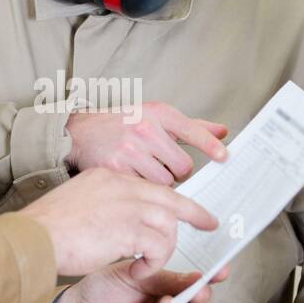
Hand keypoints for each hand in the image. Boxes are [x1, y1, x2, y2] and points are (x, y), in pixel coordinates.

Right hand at [18, 167, 216, 276]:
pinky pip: (158, 245)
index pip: (149, 184)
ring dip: (165, 246)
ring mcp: (125, 204)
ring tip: (152, 262)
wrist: (32, 239)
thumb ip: (102, 205)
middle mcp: (119, 184)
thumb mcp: (76, 204)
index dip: (171, 199)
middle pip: (169, 196)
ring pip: (167, 222)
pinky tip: (139, 269)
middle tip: (209, 224)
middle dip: (193, 213)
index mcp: (106, 176)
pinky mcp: (128, 229)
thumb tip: (118, 221)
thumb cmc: (45, 230)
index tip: (188, 209)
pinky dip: (155, 261)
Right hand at [66, 101, 227, 184]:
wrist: (80, 132)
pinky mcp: (116, 168)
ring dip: (161, 183)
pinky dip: (143, 188)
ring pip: (165, 181)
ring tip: (146, 171)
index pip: (192, 130)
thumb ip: (190, 127)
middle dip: (178, 172)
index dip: (210, 146)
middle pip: (182, 165)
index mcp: (158, 113)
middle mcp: (145, 129)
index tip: (223, 157)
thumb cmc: (121, 124)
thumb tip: (222, 132)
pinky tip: (134, 178)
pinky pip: (144, 189)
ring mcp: (130, 149)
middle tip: (165, 167)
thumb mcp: (155, 116)